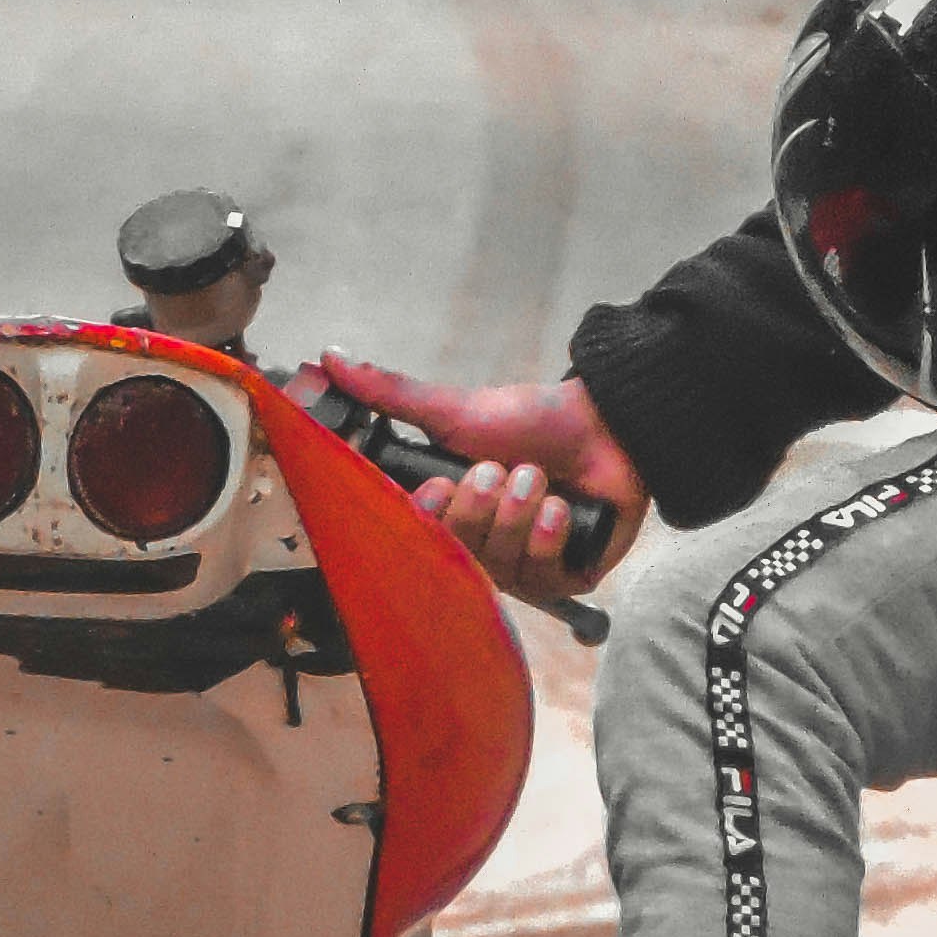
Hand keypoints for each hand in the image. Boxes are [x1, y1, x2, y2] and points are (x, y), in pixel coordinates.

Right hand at [307, 358, 648, 611]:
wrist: (607, 426)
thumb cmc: (531, 419)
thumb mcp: (453, 409)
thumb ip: (390, 393)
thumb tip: (329, 356)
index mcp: (448, 514)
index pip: (419, 536)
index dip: (433, 514)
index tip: (443, 483)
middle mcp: (478, 548)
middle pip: (460, 549)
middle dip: (484, 503)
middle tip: (503, 468)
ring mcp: (519, 568)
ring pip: (501, 564)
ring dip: (522, 511)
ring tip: (541, 477)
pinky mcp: (563, 580)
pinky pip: (541, 578)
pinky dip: (550, 535)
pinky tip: (564, 508)